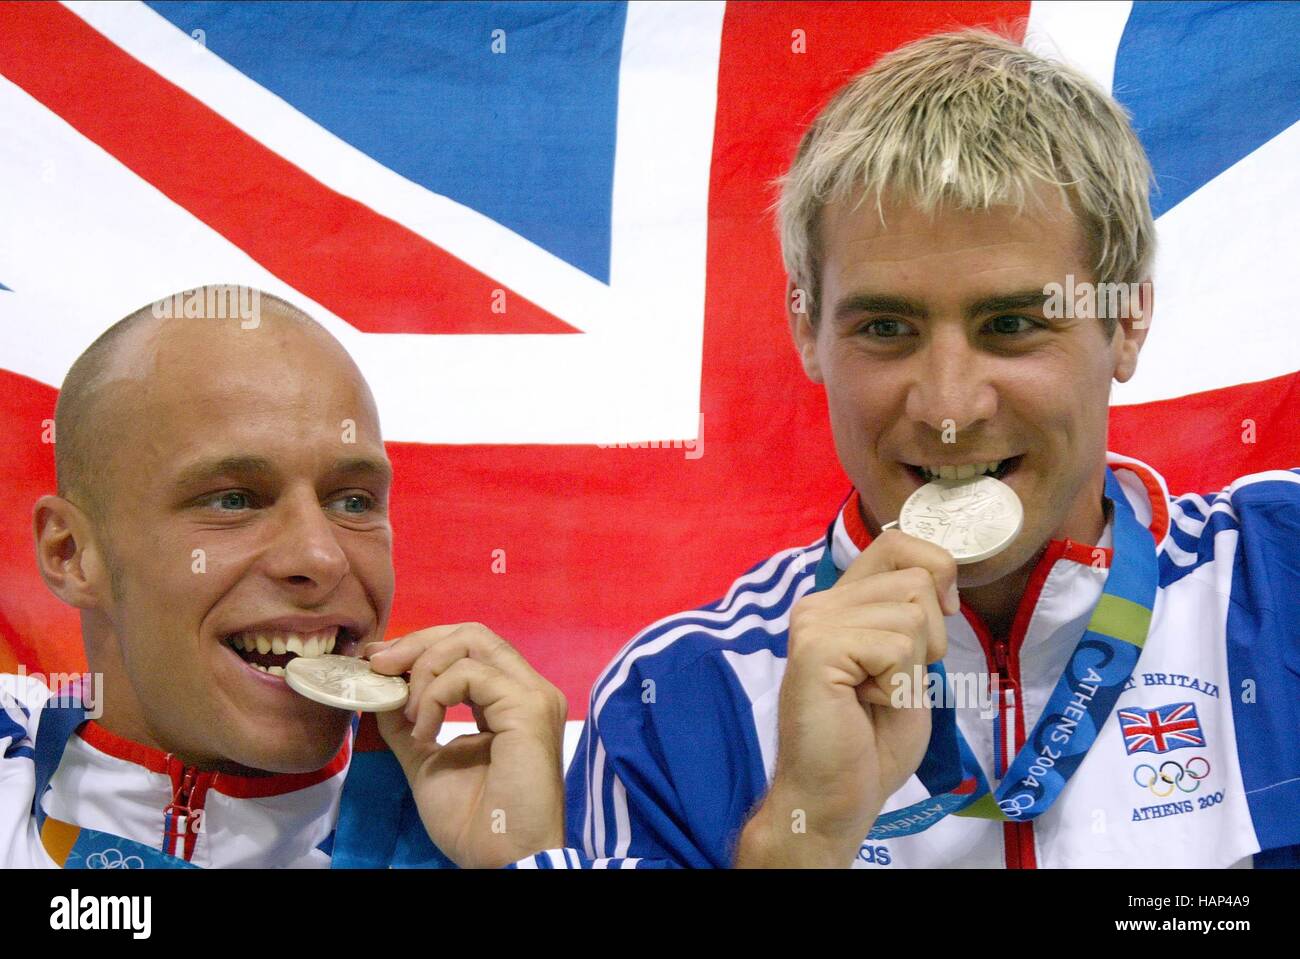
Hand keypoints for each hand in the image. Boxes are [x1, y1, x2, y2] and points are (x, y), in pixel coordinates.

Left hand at [367, 623, 566, 868]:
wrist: (501, 858)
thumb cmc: (474, 820)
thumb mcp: (426, 760)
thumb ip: (406, 722)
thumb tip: (378, 688)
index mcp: (509, 700)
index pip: (468, 647)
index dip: (420, 646)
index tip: (377, 663)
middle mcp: (526, 689)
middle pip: (471, 633)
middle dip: (417, 644)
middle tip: (380, 669)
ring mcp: (532, 695)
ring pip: (471, 641)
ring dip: (423, 671)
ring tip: (409, 715)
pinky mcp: (528, 708)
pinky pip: (470, 675)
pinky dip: (436, 695)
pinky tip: (425, 730)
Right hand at [734, 530, 957, 867]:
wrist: (834, 798)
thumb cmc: (871, 742)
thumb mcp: (907, 665)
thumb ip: (912, 616)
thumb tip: (942, 575)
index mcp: (839, 602)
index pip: (897, 542)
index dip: (937, 570)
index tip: (943, 617)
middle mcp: (819, 602)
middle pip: (917, 579)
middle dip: (930, 638)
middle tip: (892, 682)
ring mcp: (813, 622)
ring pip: (912, 613)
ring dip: (912, 667)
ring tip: (876, 696)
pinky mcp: (816, 648)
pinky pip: (895, 646)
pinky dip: (897, 685)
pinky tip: (866, 705)